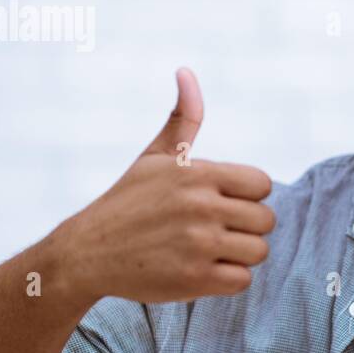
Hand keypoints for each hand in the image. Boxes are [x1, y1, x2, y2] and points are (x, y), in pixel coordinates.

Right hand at [56, 67, 275, 302]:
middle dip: (245, 227)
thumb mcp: (155, 157)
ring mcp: (200, 244)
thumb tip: (186, 71)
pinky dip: (227, 280)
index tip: (222, 202)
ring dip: (238, 255)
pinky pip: (243, 281)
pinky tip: (201, 270)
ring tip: (207, 250)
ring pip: (259, 251)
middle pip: (267, 220)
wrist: (87, 253)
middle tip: (213, 230)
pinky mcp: (195, 279)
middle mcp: (202, 206)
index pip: (263, 184)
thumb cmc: (128, 202)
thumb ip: (183, 118)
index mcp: (198, 173)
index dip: (247, 196)